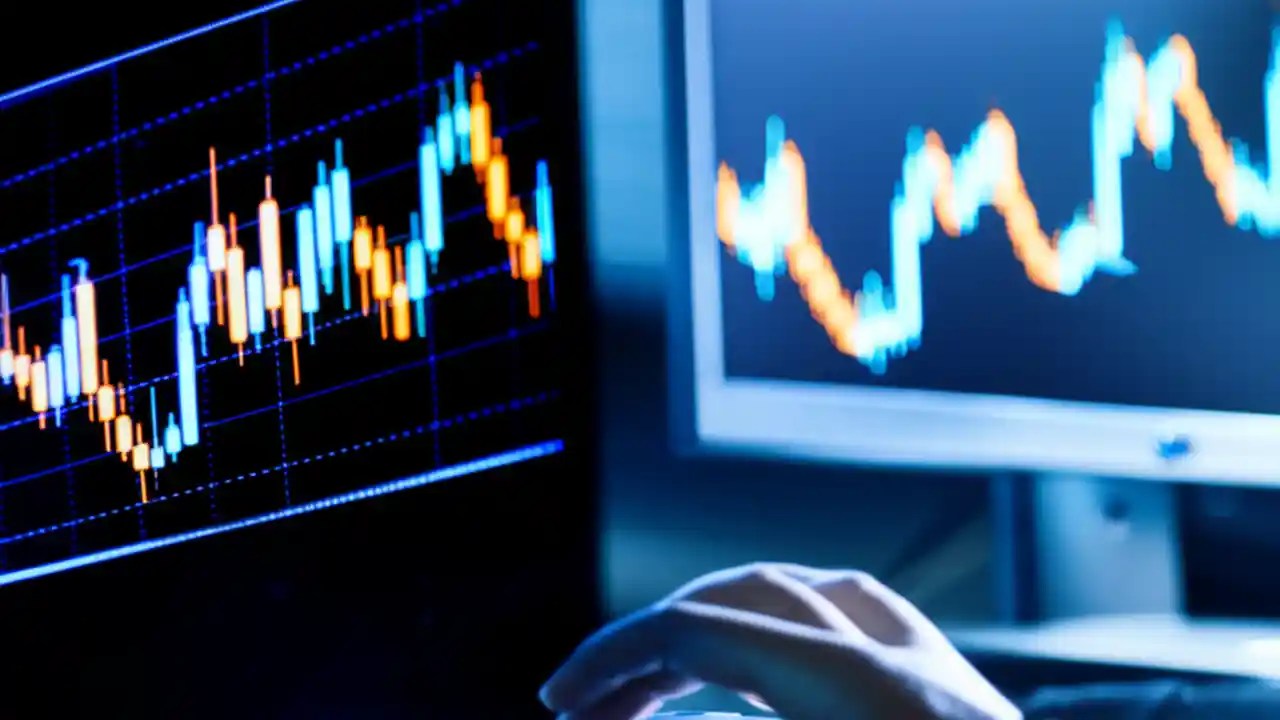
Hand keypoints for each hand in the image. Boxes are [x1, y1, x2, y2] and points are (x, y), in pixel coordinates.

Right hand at [540, 563, 1021, 719]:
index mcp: (860, 687)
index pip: (699, 628)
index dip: (613, 658)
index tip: (560, 701)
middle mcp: (904, 660)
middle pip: (746, 597)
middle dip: (654, 640)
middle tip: (591, 705)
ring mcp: (939, 676)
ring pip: (806, 599)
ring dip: (718, 629)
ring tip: (658, 683)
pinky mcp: (957, 702)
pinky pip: (858, 630)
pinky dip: (786, 641)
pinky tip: (758, 686)